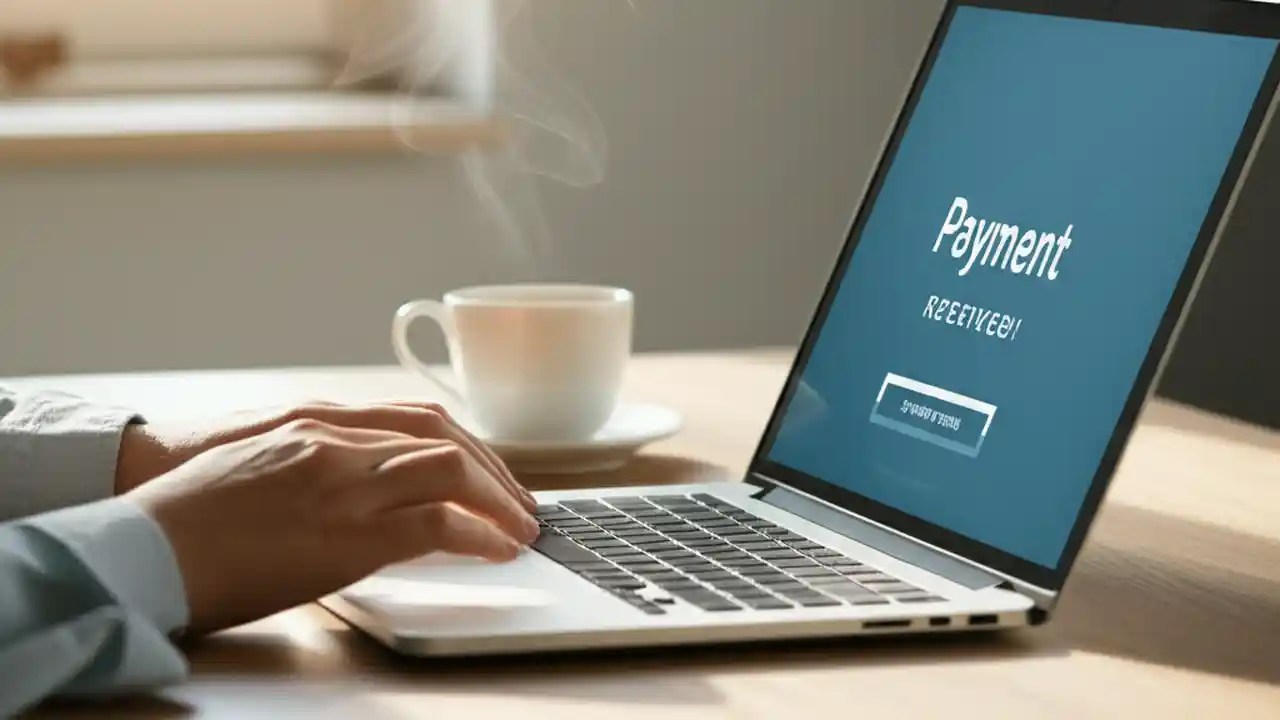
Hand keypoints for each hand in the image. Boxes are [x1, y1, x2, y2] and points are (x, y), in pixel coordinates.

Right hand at [126, 418, 540, 634]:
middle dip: (494, 470)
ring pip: (450, 471)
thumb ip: (317, 463)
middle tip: (521, 503)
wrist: (142, 543)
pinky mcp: (345, 534)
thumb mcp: (261, 463)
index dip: (467, 445)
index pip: (418, 419)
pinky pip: (435, 523)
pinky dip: (478, 534)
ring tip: (523, 528)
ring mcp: (343, 484)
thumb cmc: (189, 512)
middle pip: (444, 438)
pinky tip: (498, 549)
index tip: (491, 471)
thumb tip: (360, 488)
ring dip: (499, 500)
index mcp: (319, 424)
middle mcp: (338, 443)